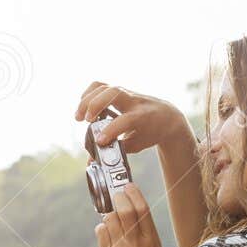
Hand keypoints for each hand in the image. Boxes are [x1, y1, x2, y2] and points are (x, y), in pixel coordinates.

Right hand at [75, 82, 190, 154]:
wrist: (167, 116)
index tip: (99, 141)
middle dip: (94, 104)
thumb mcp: (137, 145)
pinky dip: (88, 94)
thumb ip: (115, 151)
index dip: (111, 130)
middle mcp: (135, 102)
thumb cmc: (151, 133)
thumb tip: (92, 160)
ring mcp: (126, 93)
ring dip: (87, 99)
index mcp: (143, 117)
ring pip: (104, 87)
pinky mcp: (118, 90)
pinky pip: (100, 85)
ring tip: (79, 117)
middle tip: (84, 121)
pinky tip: (83, 107)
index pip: (126, 120)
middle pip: (113, 93)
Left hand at [94, 182, 161, 246]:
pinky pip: (101, 231)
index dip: (134, 193)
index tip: (128, 185)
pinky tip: (107, 232)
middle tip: (115, 194)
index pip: (142, 209)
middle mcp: (136, 243)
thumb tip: (130, 206)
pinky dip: (102, 227)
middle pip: (125, 210)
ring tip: (112, 219)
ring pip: (110, 218)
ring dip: (109, 214)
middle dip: (118, 198)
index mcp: (151, 240)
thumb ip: (143, 230)